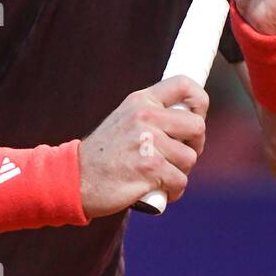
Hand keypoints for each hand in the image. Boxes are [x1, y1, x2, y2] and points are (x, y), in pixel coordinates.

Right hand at [78, 76, 207, 217]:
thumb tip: (192, 119)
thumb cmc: (106, 153)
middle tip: (179, 156)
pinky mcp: (149, 169)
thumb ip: (153, 115)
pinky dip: (173, 190)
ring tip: (159, 175)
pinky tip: (158, 189)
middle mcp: (145, 117)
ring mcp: (147, 142)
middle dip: (195, 145)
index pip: (184, 85)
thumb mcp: (125, 120)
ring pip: (190, 158)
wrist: (75, 178)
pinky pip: (180, 181)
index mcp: (141, 101)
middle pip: (197, 126)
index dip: (200, 102)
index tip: (196, 117)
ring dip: (180, 172)